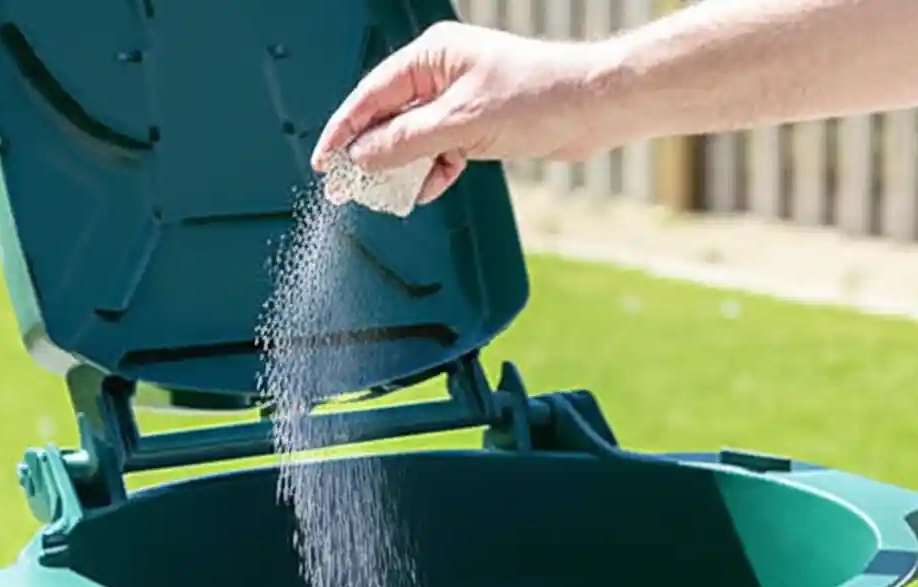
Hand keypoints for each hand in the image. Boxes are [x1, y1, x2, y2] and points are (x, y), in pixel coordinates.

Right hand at [310, 21, 629, 204]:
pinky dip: (431, 171)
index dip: (343, 130)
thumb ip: (406, 142)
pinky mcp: (476, 124)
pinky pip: (438, 150)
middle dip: (368, 153)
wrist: (594, 108)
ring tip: (382, 196)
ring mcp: (457, 100)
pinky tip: (423, 191)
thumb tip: (362, 158)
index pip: (370, 95)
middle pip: (387, 117)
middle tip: (343, 186)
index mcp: (430, 58)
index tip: (323, 161)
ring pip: (412, 138)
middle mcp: (440, 75)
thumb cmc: (537, 96)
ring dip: (400, 167)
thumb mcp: (460, 123)